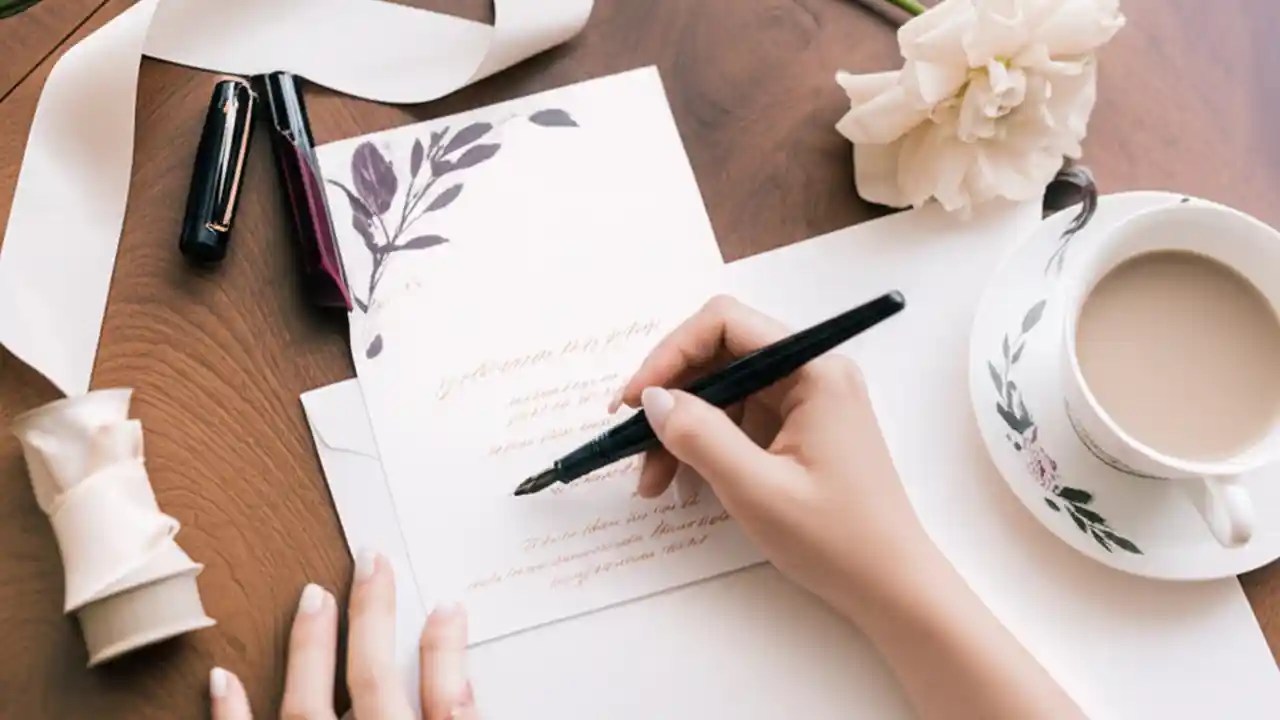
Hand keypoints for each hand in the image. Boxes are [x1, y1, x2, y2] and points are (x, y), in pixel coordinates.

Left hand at [208, 550, 477, 719]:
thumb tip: (465, 688)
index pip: (447, 697)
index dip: (446, 647)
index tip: (447, 607)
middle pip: (374, 678)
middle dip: (373, 615)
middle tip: (370, 562)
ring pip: (307, 706)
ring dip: (310, 646)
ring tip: (312, 598)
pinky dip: (230, 711)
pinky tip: (221, 678)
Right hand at [615, 295, 930, 618]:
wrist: (891, 589)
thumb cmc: (837, 540)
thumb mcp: (756, 490)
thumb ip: (700, 436)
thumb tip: (653, 399)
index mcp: (815, 371)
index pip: (726, 325)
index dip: (671, 354)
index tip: (635, 399)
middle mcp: (813, 373)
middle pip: (721, 358)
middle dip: (671, 398)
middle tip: (630, 443)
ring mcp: (807, 402)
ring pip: (723, 393)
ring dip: (682, 429)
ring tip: (652, 481)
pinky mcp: (800, 430)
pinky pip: (738, 420)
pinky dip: (704, 445)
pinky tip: (681, 480)